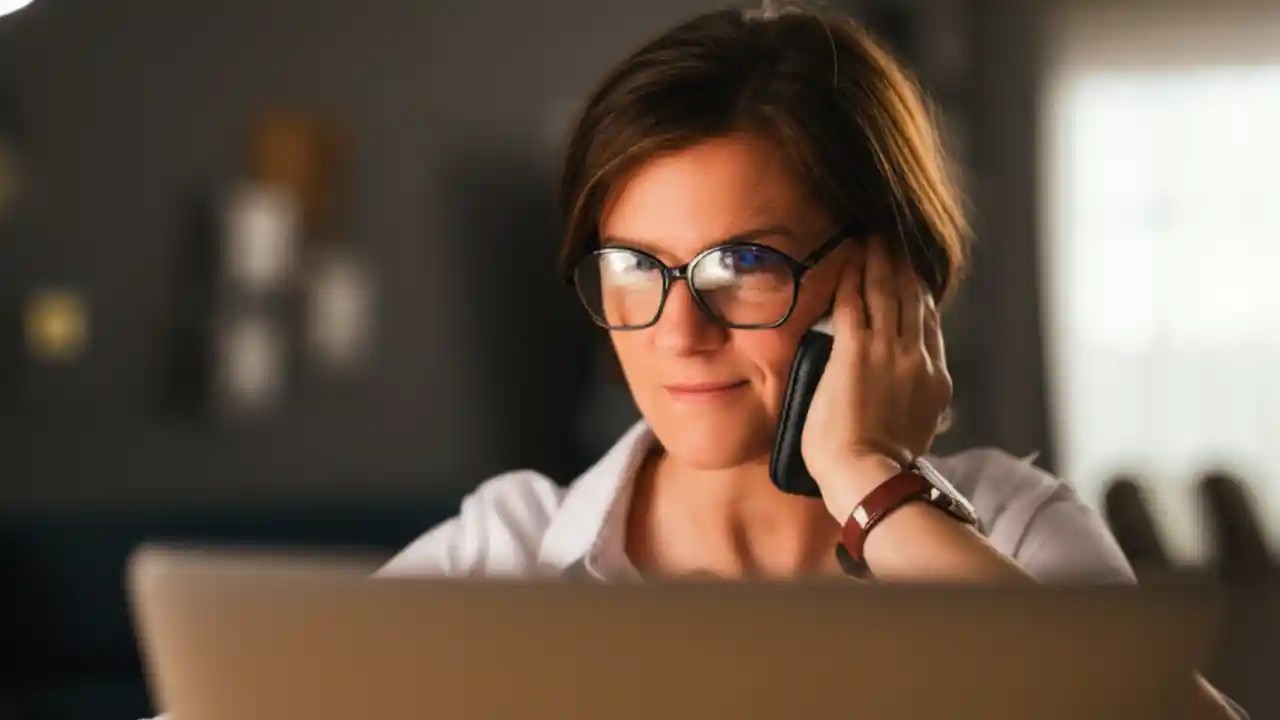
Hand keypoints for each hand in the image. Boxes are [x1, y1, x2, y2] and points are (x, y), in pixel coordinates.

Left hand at [800, 235, 952, 518]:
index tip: (913, 274)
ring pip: (887, 292)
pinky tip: (850, 257)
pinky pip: (855, 302)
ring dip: (880, 259)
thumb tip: (916, 406)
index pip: (928, 324)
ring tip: (875, 236)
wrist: (868, 478)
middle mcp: (917, 358)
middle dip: (903, 265)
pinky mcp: (856, 352)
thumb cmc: (882, 467)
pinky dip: (853, 276)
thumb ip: (917, 408)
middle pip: (912, 299)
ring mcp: (888, 352)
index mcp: (934, 380)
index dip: (920, 293)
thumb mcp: (916, 433)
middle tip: (895, 239)